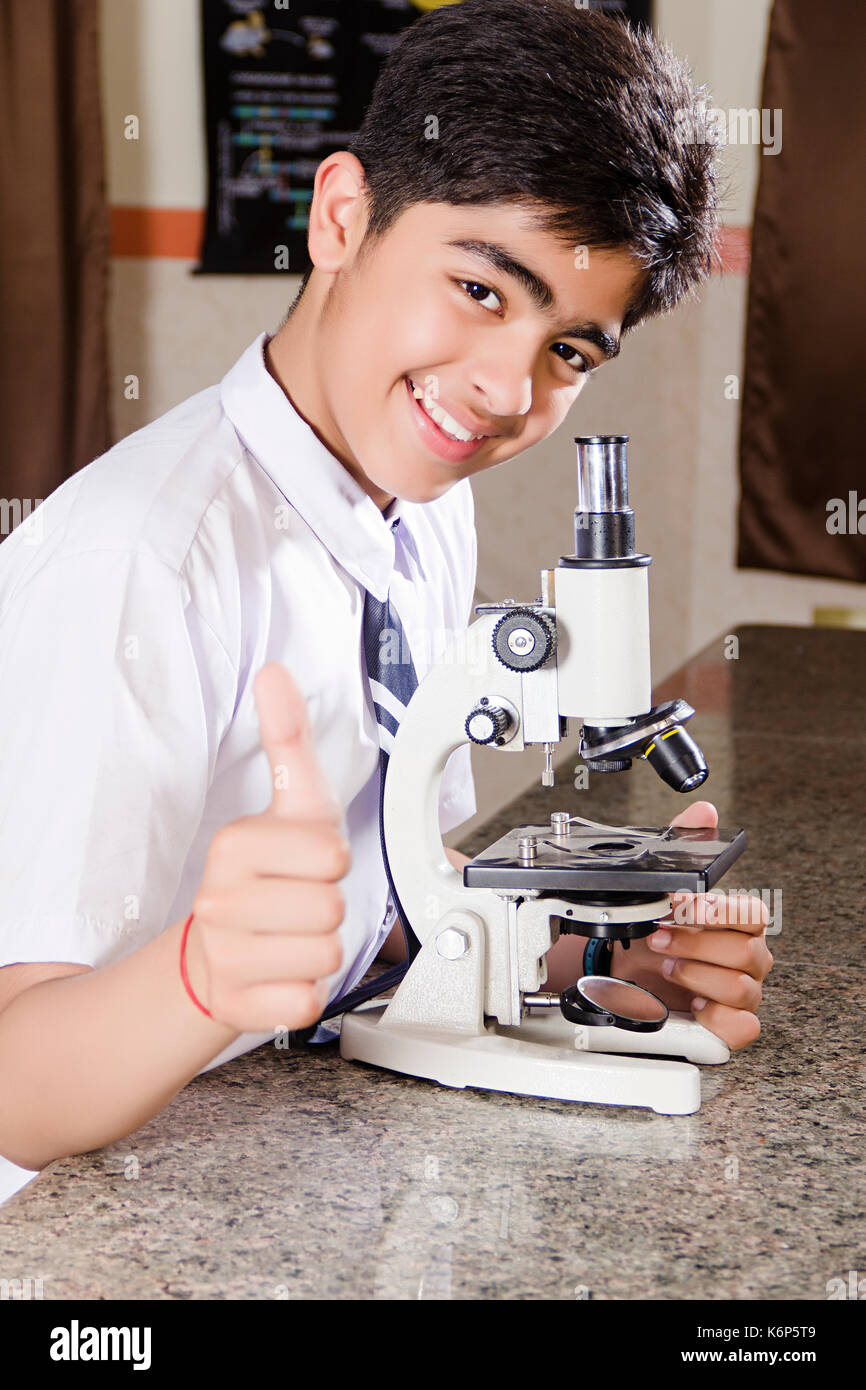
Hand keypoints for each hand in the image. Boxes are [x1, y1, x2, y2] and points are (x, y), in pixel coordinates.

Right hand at [185, 663, 349, 1031]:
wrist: (214, 953)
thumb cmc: (265, 875)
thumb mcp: (289, 804)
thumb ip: (287, 738)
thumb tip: (275, 674)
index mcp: (234, 845)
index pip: (332, 856)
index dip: (332, 862)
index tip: (305, 863)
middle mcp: (220, 901)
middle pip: (332, 908)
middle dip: (328, 907)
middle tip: (297, 902)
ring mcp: (225, 955)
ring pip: (326, 954)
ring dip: (320, 948)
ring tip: (290, 936)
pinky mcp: (238, 1005)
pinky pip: (308, 999)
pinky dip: (306, 991)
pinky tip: (282, 971)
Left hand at [611, 800, 772, 1049]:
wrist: (631, 972)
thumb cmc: (658, 930)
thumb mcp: (664, 885)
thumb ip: (684, 841)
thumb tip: (704, 810)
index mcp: (740, 922)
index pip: (752, 913)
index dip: (718, 911)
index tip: (681, 907)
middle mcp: (748, 958)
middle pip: (745, 952)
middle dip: (694, 943)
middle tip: (659, 938)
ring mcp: (743, 993)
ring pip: (741, 988)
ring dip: (695, 975)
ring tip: (666, 966)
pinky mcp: (729, 1025)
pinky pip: (741, 1027)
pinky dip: (713, 1016)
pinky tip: (689, 1003)